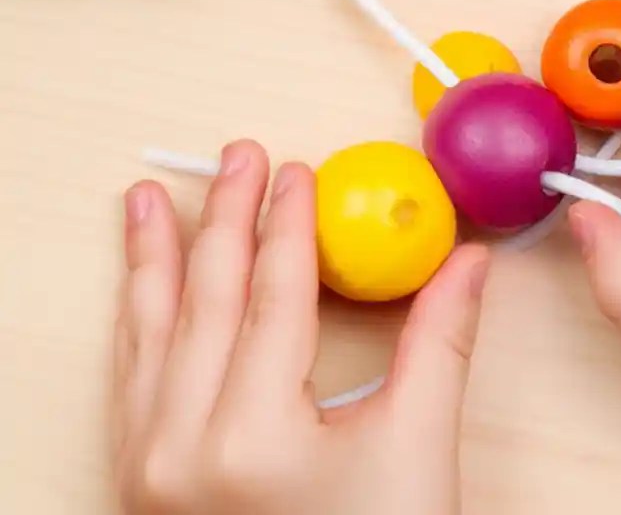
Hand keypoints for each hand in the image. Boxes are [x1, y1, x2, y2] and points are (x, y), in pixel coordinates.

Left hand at [113, 141, 488, 514]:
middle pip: (205, 301)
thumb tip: (467, 263)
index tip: (298, 172)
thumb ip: (442, 344)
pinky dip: (139, 323)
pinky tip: (143, 291)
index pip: (272, 297)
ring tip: (146, 203)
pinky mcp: (143, 483)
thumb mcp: (419, 450)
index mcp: (252, 436)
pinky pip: (132, 380)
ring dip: (153, 262)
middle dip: (223, 219)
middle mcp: (182, 449)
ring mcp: (152, 468)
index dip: (289, 225)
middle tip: (237, 157)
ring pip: (149, 336)